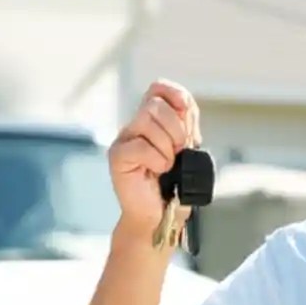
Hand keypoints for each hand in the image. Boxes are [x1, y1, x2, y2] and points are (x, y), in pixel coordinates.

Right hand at [108, 78, 202, 236]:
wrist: (160, 216)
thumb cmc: (173, 186)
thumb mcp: (188, 150)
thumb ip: (186, 125)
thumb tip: (185, 105)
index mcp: (153, 121)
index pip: (158, 88)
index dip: (175, 94)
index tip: (186, 114)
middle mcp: (135, 126)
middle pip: (155, 104)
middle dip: (175, 130)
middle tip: (177, 152)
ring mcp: (124, 140)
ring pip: (147, 121)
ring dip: (166, 147)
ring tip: (166, 165)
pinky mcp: (118, 156)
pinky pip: (141, 146)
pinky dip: (157, 160)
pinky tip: (157, 171)